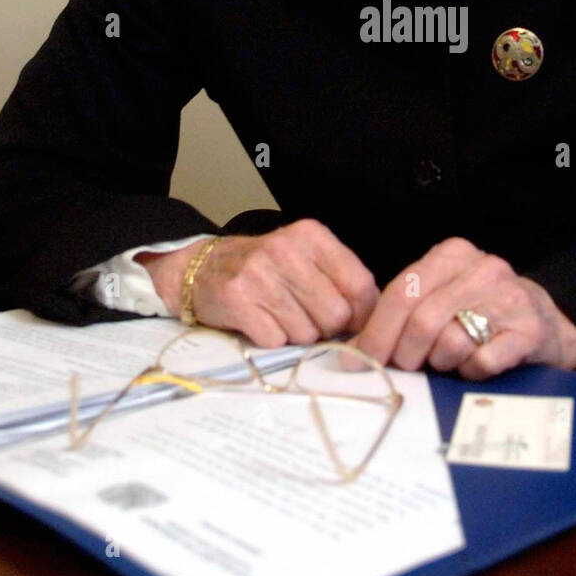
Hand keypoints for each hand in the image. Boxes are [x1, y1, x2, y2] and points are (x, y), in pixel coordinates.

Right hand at [135, 220, 378, 346]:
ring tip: (281, 316)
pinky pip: (276, 340)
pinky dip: (273, 339)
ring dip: (298, 335)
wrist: (202, 268)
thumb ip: (341, 280)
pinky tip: (262, 322)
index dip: (364, 314)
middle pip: (336, 314)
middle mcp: (286, 250)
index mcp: (311, 236)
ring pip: (307, 332)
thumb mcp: (305, 258)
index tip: (354, 323)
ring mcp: (260, 274)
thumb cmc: (264, 268)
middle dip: (327, 327)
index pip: (361, 285)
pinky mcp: (237, 300)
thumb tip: (373, 320)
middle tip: (309, 318)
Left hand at [351, 237, 575, 378]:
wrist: (546, 324)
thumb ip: (402, 313)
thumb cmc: (481, 314)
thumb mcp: (442, 298)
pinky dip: (470, 373)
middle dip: (404, 354)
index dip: (377, 331)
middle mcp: (483, 268)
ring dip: (441, 363)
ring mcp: (509, 297)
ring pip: (450, 342)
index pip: (402, 291)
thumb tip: (353, 350)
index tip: (360, 360)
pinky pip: (481, 362)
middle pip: (422, 319)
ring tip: (449, 361)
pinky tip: (475, 367)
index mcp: (453, 254)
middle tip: (405, 369)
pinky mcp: (529, 330)